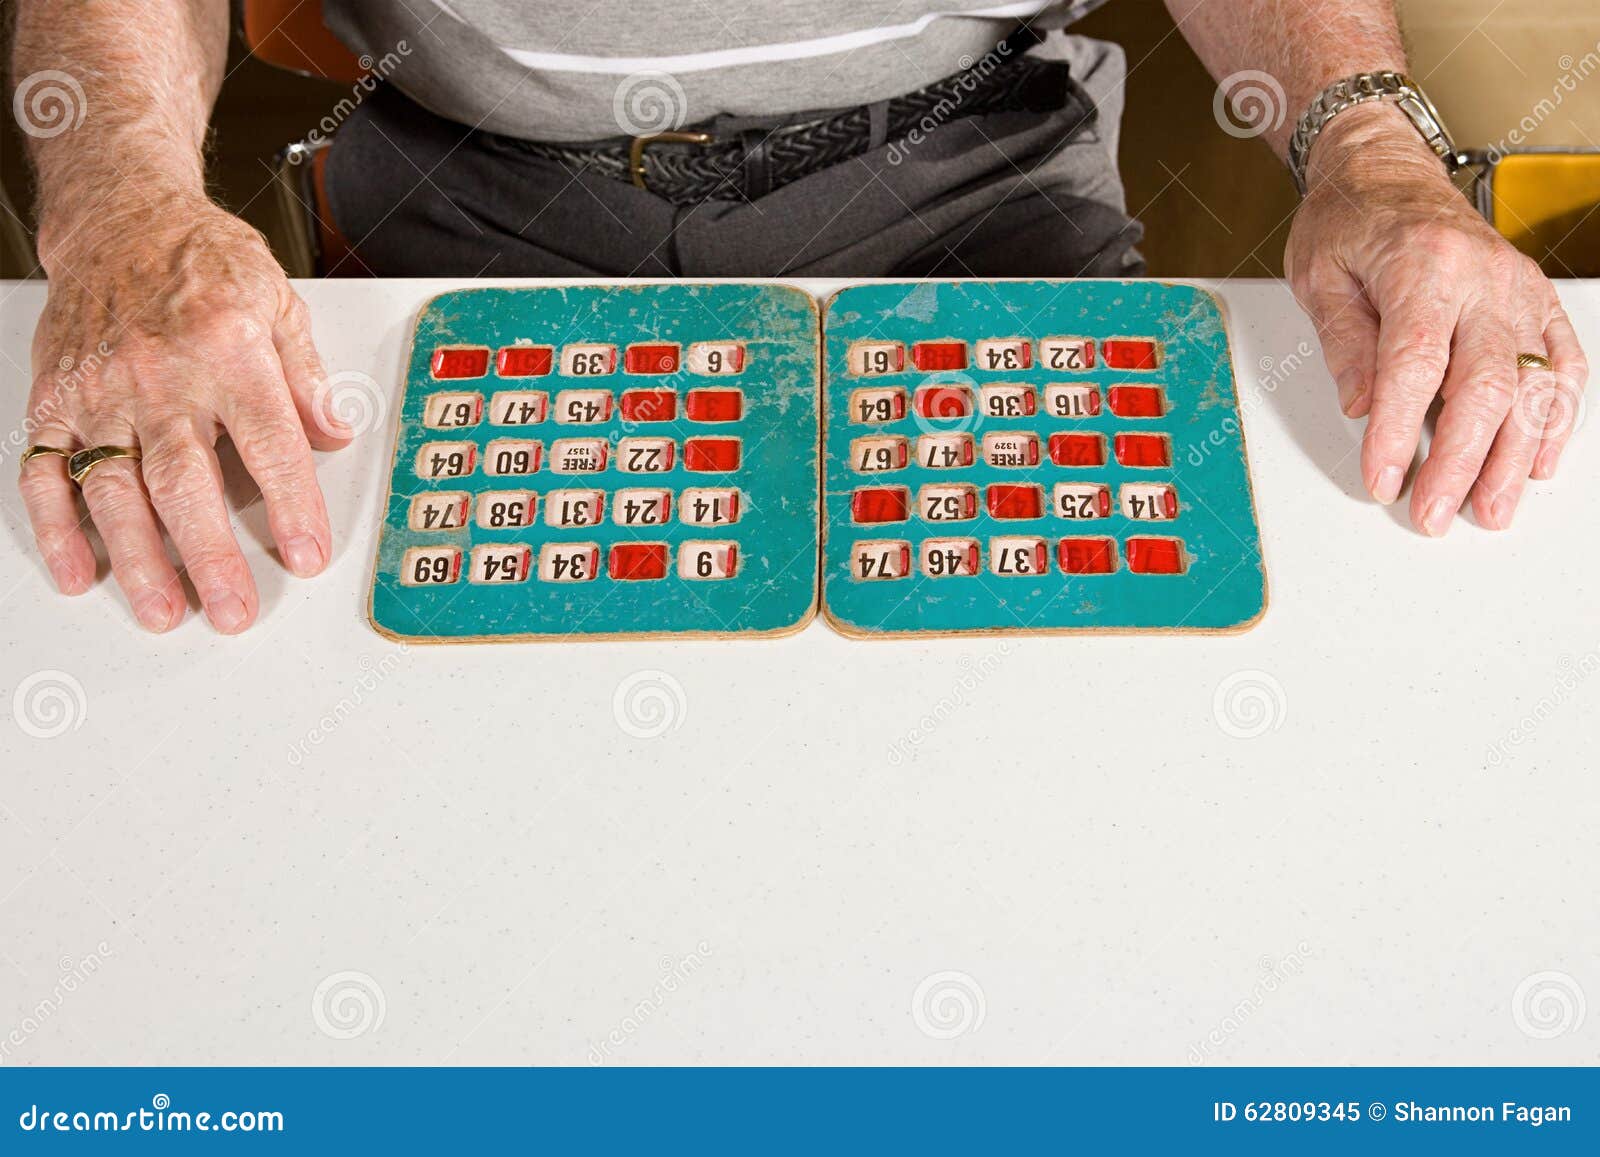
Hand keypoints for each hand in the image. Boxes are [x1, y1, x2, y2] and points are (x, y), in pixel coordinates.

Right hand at [20, 195, 351, 632]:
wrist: (120, 216)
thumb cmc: (199, 258)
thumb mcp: (278, 300)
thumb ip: (306, 377)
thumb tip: (335, 433)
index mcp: (226, 349)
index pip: (268, 442)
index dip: (291, 505)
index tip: (306, 554)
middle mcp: (160, 373)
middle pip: (186, 481)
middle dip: (209, 555)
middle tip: (231, 610)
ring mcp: (101, 389)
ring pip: (116, 488)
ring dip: (138, 557)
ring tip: (163, 608)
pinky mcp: (56, 398)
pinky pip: (48, 469)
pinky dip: (58, 525)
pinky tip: (79, 569)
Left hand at [1285, 103, 1587, 534]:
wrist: (1386, 170)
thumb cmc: (1349, 220)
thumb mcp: (1319, 275)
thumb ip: (1344, 343)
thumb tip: (1364, 408)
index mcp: (1422, 265)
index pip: (1415, 363)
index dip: (1400, 430)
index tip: (1383, 479)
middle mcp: (1483, 278)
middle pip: (1484, 384)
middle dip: (1461, 461)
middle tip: (1435, 513)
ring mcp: (1518, 290)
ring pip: (1532, 384)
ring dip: (1513, 456)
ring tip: (1490, 510)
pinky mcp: (1536, 302)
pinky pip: (1562, 365)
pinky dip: (1554, 420)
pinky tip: (1535, 463)